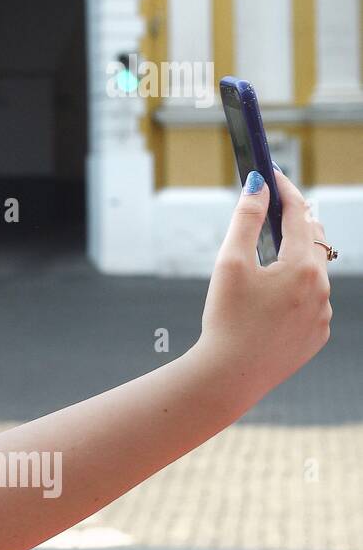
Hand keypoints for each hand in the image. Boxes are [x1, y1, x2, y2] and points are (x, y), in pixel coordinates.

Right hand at [195, 166, 331, 392]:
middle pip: (314, 240)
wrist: (230, 376)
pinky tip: (269, 300)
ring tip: (266, 257)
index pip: (299, 214)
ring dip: (294, 258)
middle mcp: (322, 288)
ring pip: (313, 273)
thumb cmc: (225, 320)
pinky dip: (294, 291)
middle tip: (272, 208)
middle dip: (295, 221)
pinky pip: (310, 302)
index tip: (271, 173)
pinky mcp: (316, 335)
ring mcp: (323, 314)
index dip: (284, 189)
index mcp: (303, 266)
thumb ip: (245, 219)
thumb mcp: (229, 263)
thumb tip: (257, 186)